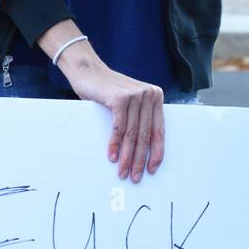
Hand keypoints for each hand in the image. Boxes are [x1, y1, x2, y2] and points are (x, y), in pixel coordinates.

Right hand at [61, 54, 165, 181]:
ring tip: (123, 171)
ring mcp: (136, 95)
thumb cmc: (108, 91)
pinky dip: (115, 145)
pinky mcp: (121, 99)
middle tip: (135, 176)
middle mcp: (149, 95)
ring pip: (133, 134)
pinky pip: (119, 128)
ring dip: (127, 156)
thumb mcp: (130, 103)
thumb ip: (139, 118)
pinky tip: (112, 157)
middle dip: (140, 159)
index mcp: (155, 97)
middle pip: (145, 135)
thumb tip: (143, 151)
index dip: (156, 153)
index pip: (159, 131)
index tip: (151, 169)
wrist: (89, 72)